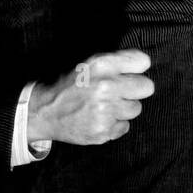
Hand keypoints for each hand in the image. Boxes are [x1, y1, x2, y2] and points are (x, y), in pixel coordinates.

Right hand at [27, 49, 153, 145]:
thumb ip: (117, 61)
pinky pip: (125, 126)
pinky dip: (115, 124)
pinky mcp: (103, 131)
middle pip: (147, 87)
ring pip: (136, 108)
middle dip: (135, 89)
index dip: (137, 68)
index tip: (129, 72)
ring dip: (124, 107)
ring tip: (106, 105)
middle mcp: (106, 86)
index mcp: (102, 64)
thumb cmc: (71, 85)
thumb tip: (144, 64)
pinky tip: (101, 118)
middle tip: (120, 91)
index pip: (143, 61)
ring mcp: (105, 111)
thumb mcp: (90, 63)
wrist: (46, 111)